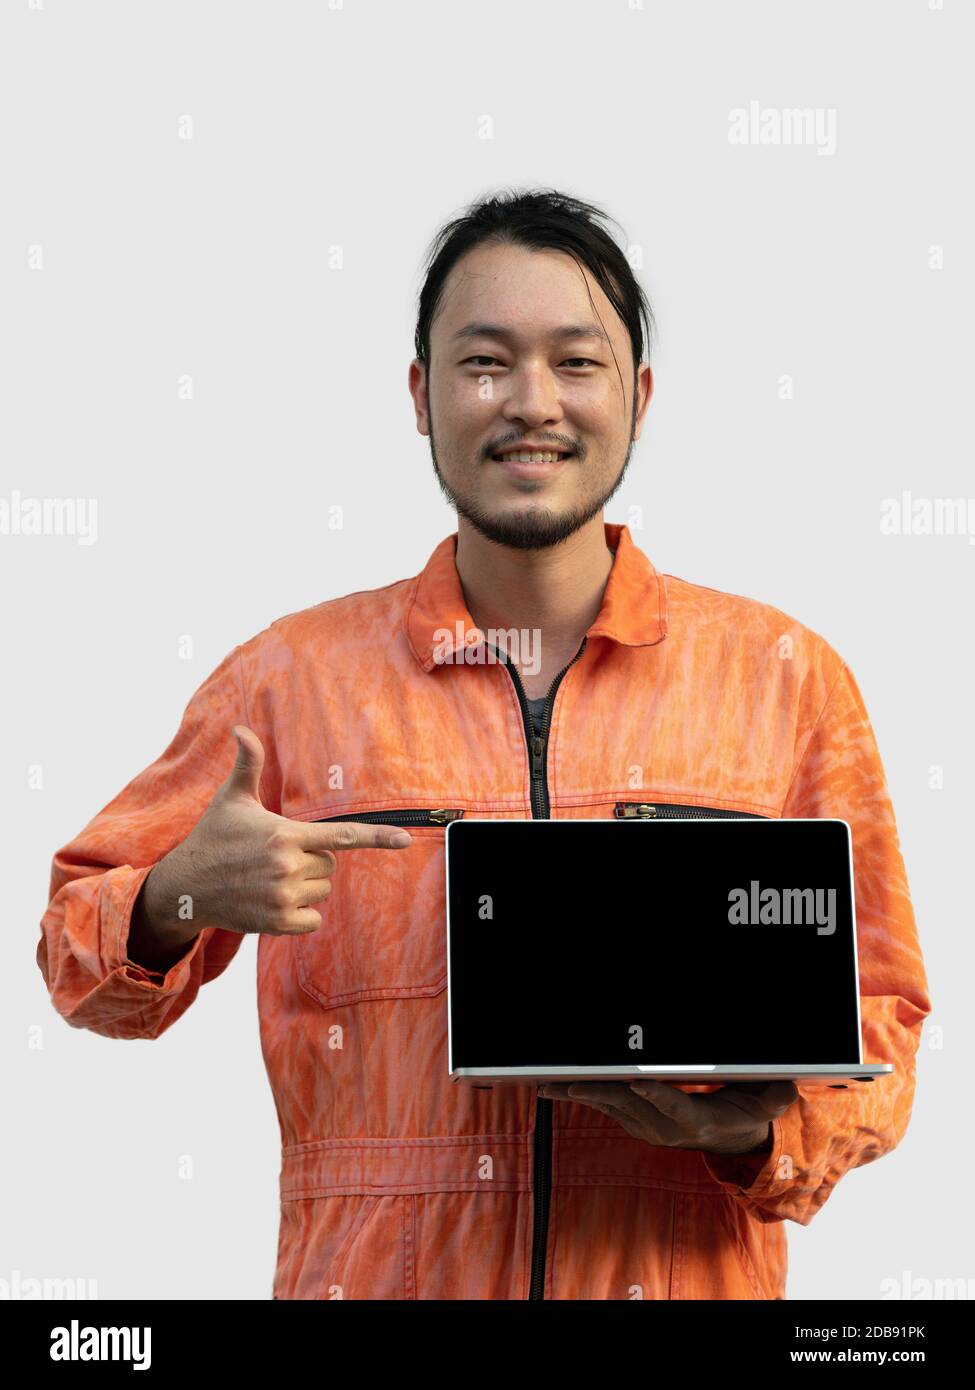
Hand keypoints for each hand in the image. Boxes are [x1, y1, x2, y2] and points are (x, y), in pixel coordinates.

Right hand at [137, 724, 413, 943]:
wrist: (185, 887)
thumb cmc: (213, 837)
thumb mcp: (231, 799)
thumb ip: (247, 764)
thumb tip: (240, 728)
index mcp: (284, 834)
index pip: (342, 835)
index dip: (378, 837)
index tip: (407, 840)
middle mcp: (287, 866)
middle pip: (329, 864)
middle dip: (309, 860)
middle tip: (273, 857)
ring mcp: (283, 897)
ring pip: (321, 891)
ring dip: (303, 887)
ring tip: (268, 879)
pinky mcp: (277, 923)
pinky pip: (313, 919)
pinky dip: (299, 914)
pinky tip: (271, 902)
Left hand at [537, 1079, 798, 1154]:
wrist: (734, 1135)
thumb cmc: (749, 1107)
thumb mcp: (770, 1099)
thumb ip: (774, 1093)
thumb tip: (789, 1084)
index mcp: (701, 1120)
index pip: (678, 1107)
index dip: (657, 1096)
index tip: (640, 1083)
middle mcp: (669, 1128)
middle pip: (631, 1105)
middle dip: (598, 1090)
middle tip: (569, 1079)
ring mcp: (650, 1128)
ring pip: (611, 1105)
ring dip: (580, 1092)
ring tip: (550, 1081)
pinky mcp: (637, 1123)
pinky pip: (607, 1106)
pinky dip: (583, 1093)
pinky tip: (559, 1085)